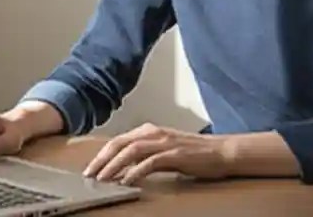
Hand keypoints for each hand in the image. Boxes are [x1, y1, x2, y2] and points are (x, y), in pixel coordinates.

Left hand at [83, 123, 233, 185]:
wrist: (221, 152)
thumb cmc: (193, 153)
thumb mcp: (164, 151)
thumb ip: (144, 156)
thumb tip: (123, 168)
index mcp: (149, 131)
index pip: (118, 141)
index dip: (102, 154)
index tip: (90, 168)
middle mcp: (154, 133)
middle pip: (119, 143)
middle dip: (102, 159)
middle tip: (90, 175)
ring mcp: (164, 142)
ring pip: (131, 151)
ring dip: (114, 165)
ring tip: (103, 179)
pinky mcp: (174, 154)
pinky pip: (150, 162)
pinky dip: (136, 171)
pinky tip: (127, 181)